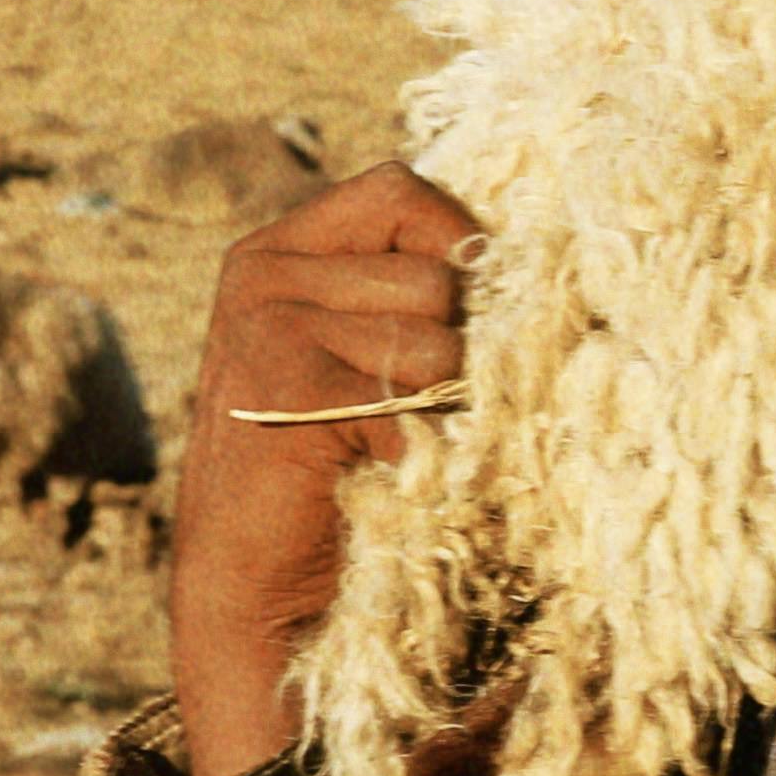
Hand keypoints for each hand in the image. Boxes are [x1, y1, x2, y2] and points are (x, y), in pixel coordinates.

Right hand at [167, 164, 476, 775]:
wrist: (258, 585)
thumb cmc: (327, 466)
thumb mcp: (355, 350)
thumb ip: (403, 288)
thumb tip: (517, 256)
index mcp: (278, 249)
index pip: (400, 190)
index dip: (454, 242)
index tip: (464, 316)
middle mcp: (263, 272)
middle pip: (435, 272)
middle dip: (454, 347)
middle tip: (409, 413)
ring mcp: (269, 324)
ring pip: (438, 337)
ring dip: (440, 405)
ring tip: (389, 446)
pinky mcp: (289, 387)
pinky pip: (417, 397)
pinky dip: (423, 449)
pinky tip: (380, 475)